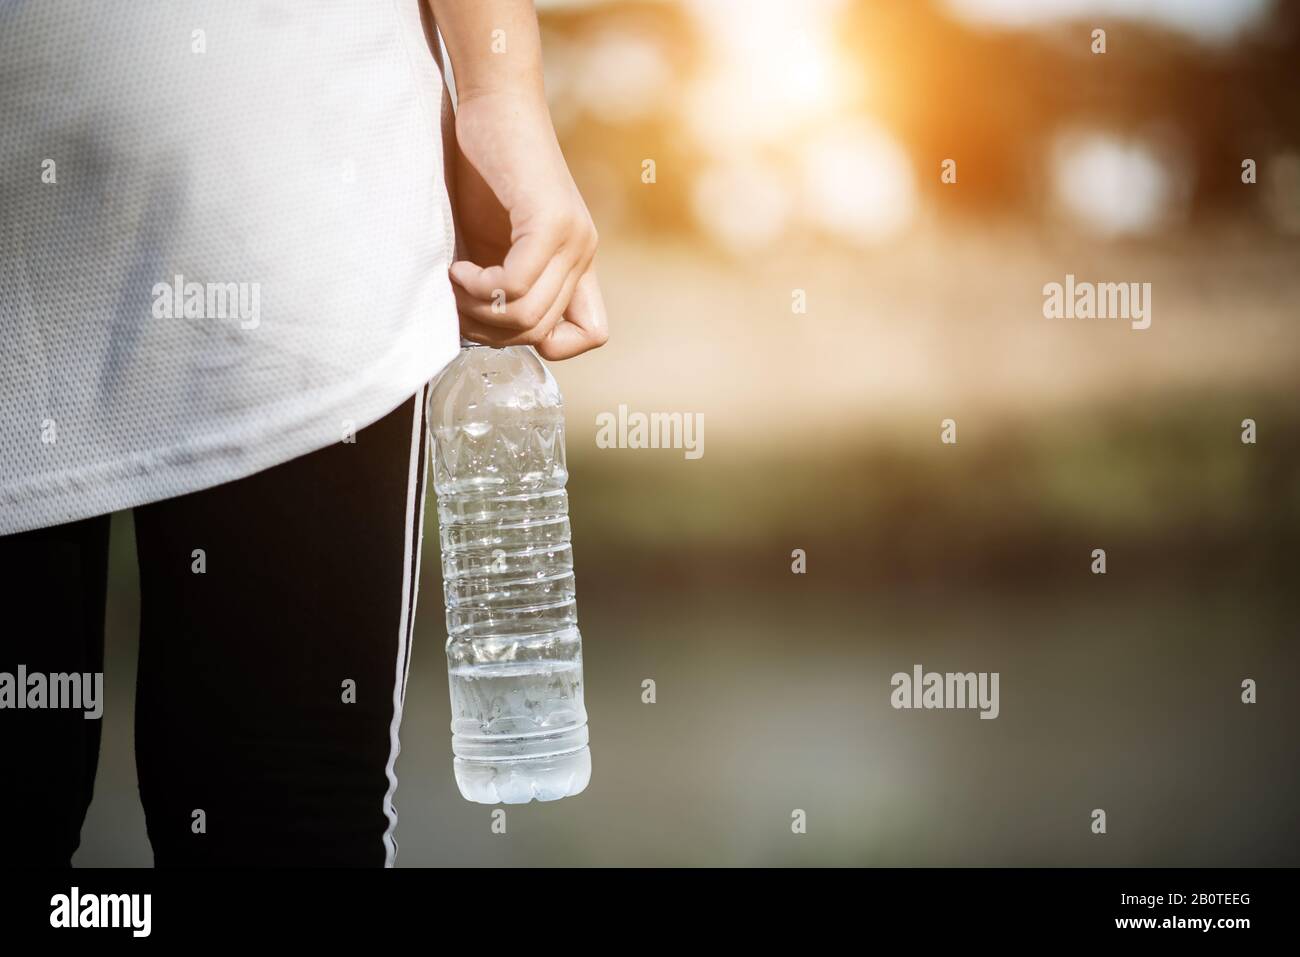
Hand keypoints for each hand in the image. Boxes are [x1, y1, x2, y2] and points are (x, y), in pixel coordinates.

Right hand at [448, 90, 607, 359]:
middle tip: (458, 301)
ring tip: (455, 281)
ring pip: (528, 317)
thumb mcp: (492, 241)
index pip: (592, 333)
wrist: (492, 102)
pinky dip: (478, 287)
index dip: (545, 342)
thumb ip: (498, 284)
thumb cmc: (482, 168)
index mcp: (576, 261)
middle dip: (491, 331)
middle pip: (541, 334)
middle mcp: (583, 253)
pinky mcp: (550, 221)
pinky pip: (514, 285)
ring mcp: (572, 239)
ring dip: (480, 311)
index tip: (500, 319)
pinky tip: (458, 267)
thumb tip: (476, 332)